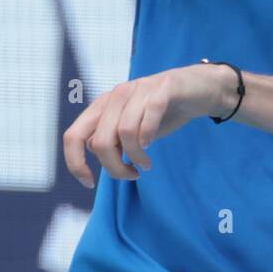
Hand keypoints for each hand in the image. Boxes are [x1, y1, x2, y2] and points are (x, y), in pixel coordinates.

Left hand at [63, 64, 234, 187]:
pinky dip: (148, 135)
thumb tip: (99, 156)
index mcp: (102, 106)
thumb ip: (114, 141)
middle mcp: (116, 96)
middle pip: (100, 141)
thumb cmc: (163, 113)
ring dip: (136, 157)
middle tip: (132, 175)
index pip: (73, 136)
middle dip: (114, 168)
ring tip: (146, 165)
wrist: (198, 88)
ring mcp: (139, 89)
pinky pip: (149, 114)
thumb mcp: (132, 130)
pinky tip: (151, 146)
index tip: (90, 183)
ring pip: (124, 132)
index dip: (75, 164)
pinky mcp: (163, 88)